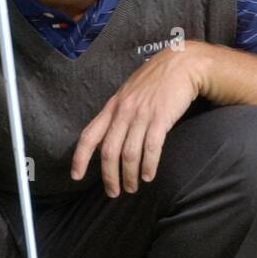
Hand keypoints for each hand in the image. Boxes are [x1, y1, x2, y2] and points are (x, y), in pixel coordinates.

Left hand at [70, 42, 208, 196]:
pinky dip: (149, 166)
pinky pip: (151, 148)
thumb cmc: (155, 81)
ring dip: (130, 176)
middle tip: (113, 192)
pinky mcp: (161, 118)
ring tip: (132, 187)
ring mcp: (141, 115)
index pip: (89, 135)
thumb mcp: (129, 94)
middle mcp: (123, 112)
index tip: (76, 176)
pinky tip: (148, 176)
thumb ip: (118, 114)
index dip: (80, 158)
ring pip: (129, 154)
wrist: (181, 65)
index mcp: (112, 107)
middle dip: (109, 176)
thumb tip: (108, 138)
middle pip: (108, 151)